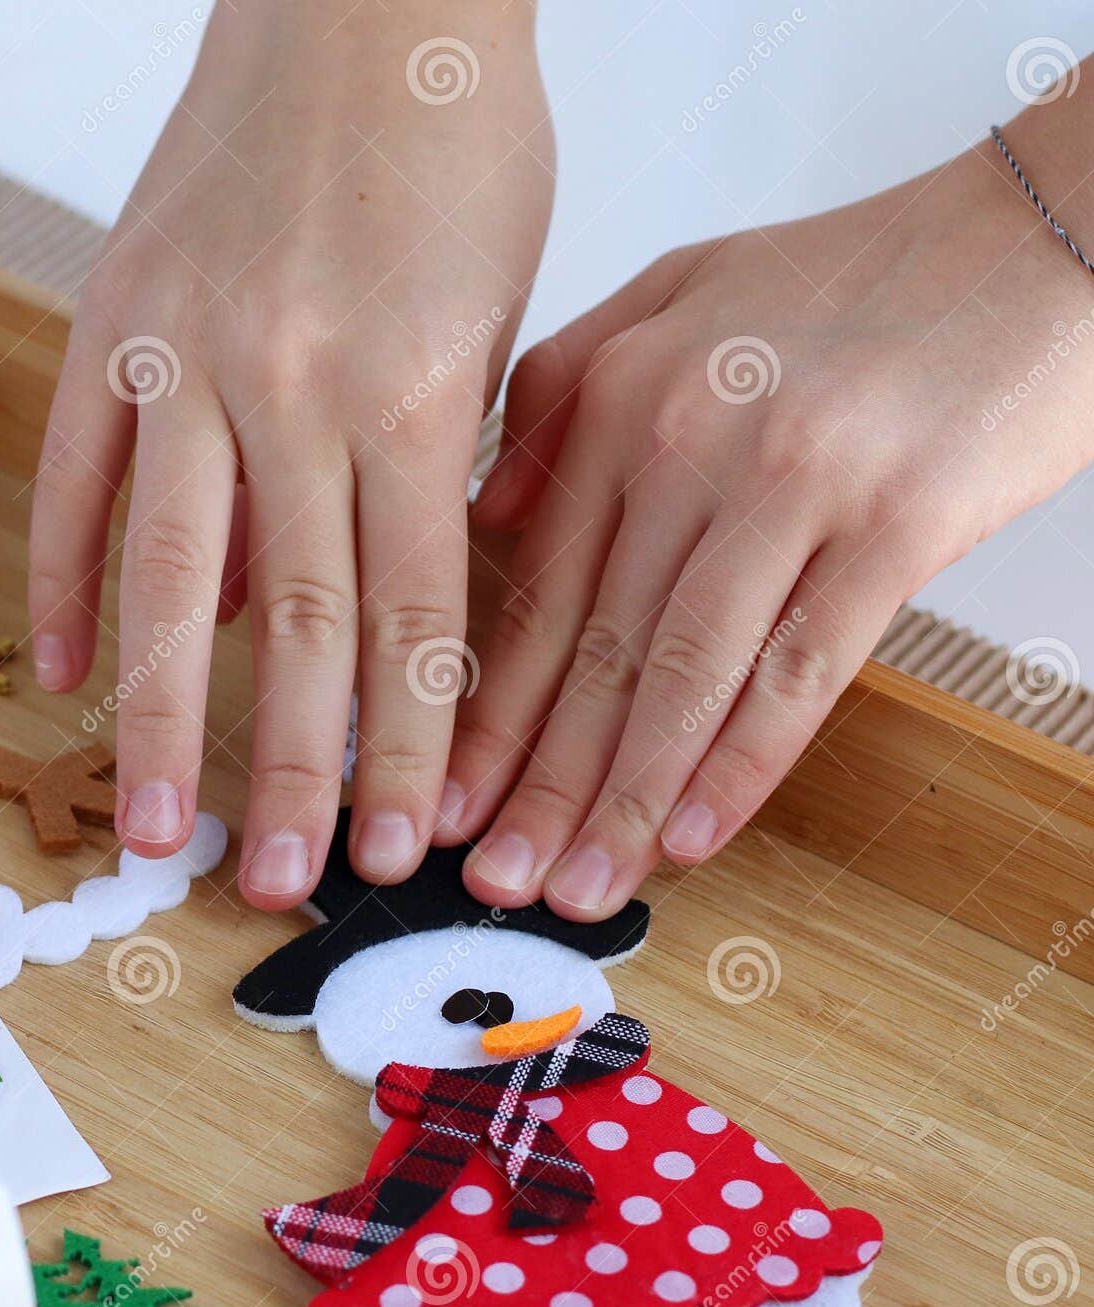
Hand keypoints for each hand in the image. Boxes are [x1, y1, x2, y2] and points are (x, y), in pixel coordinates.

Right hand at [28, 1, 551, 906]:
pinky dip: (65, 578)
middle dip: (292, 769)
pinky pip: (77, 475)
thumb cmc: (453, 153)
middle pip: (296, 623)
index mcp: (411, 396)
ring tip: (156, 827)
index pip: (414, 618)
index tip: (392, 848)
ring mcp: (189, 356)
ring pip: (169, 575)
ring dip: (160, 717)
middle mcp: (295, 389)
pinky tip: (62, 674)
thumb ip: (420, 479)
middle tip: (279, 886)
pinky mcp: (110, 318)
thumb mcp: (486, 323)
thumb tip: (320, 612)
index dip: (403, 747)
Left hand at [443, 114, 1093, 919]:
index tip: (452, 800)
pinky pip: (800, 668)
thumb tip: (489, 514)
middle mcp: (689, 439)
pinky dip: (743, 763)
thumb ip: (564, 393)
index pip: (535, 590)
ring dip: (623, 801)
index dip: (487, 713)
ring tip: (580, 891)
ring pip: (682, 675)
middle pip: (594, 649)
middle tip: (495, 880)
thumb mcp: (678, 294)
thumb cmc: (858, 280)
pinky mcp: (896, 519)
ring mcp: (792, 480)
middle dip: (538, 784)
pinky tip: (693, 836)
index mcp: (624, 397)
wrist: (1037, 233)